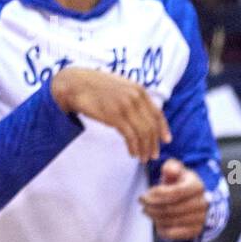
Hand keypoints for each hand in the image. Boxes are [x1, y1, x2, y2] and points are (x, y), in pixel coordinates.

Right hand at [50, 67, 169, 160]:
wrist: (75, 83)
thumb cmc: (95, 86)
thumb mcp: (120, 87)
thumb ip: (133, 97)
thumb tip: (142, 114)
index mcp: (138, 89)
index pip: (157, 113)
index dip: (163, 128)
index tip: (166, 140)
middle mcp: (135, 97)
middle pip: (151, 126)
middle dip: (154, 143)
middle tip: (153, 155)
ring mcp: (125, 106)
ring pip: (143, 133)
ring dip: (144, 148)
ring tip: (142, 158)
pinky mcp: (114, 116)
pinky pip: (130, 136)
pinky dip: (134, 147)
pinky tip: (132, 152)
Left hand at [139, 158, 208, 240]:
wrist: (195, 199)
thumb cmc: (180, 182)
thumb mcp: (177, 170)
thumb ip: (172, 167)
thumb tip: (169, 170)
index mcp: (197, 186)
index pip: (174, 193)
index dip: (156, 195)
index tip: (143, 195)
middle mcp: (202, 203)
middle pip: (171, 208)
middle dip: (151, 206)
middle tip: (142, 203)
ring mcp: (200, 219)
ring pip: (171, 221)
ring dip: (154, 217)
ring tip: (146, 211)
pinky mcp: (195, 231)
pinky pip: (174, 234)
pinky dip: (161, 229)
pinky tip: (156, 221)